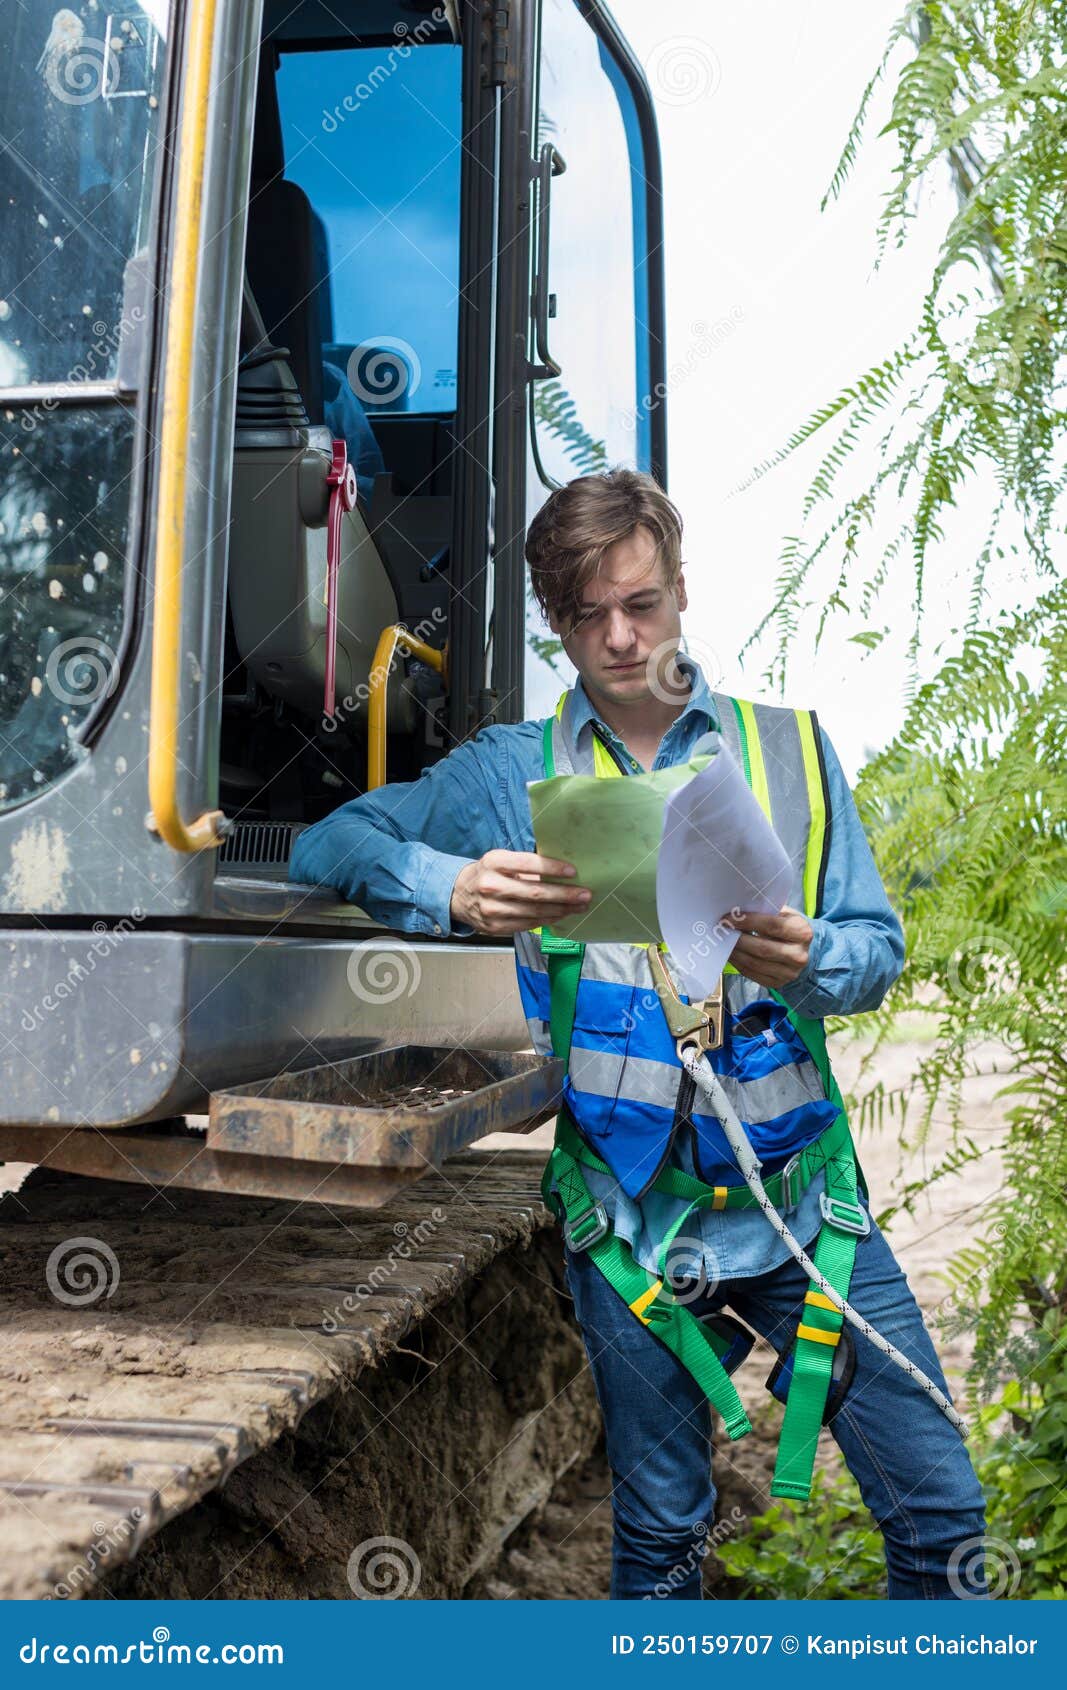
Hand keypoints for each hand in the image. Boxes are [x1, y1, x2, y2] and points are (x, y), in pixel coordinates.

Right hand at [450, 850, 591, 936]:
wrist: (458, 895)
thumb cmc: (488, 874)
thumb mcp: (500, 860)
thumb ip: (526, 865)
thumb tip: (562, 871)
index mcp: (494, 862)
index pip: (529, 864)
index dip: (553, 868)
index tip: (574, 871)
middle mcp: (491, 886)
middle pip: (535, 893)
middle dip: (565, 894)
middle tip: (585, 894)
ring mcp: (492, 910)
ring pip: (535, 912)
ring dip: (561, 910)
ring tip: (579, 906)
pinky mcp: (495, 927)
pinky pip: (528, 924)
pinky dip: (548, 920)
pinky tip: (561, 915)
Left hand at [722, 904, 812, 988]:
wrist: (803, 951)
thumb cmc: (789, 928)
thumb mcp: (785, 915)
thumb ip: (766, 912)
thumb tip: (737, 912)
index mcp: (802, 932)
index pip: (772, 926)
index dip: (748, 921)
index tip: (729, 918)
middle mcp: (799, 955)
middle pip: (762, 948)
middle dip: (739, 939)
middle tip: (722, 931)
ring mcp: (789, 973)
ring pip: (755, 963)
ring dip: (735, 952)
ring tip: (724, 942)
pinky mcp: (778, 983)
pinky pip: (752, 974)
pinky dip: (738, 963)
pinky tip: (731, 954)